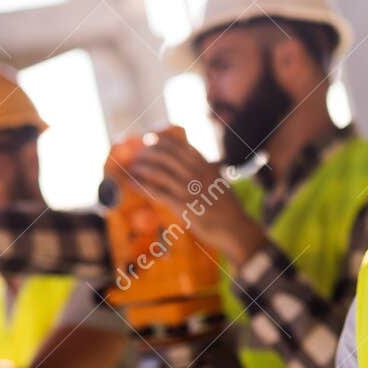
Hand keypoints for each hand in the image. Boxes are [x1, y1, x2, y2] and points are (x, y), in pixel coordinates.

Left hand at [126, 131, 264, 264]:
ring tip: (132, 167)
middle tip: (138, 154)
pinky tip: (131, 183)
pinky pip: (157, 193)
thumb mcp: (222, 183)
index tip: (151, 137)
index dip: (163, 140)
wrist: (235, 229)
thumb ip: (213, 171)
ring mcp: (189, 190)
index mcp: (206, 166)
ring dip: (142, 167)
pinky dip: (141, 186)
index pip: (181, 146)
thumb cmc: (229, 209)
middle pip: (166, 156)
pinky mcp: (182, 206)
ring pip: (159, 172)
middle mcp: (196, 174)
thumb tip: (211, 163)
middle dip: (149, 152)